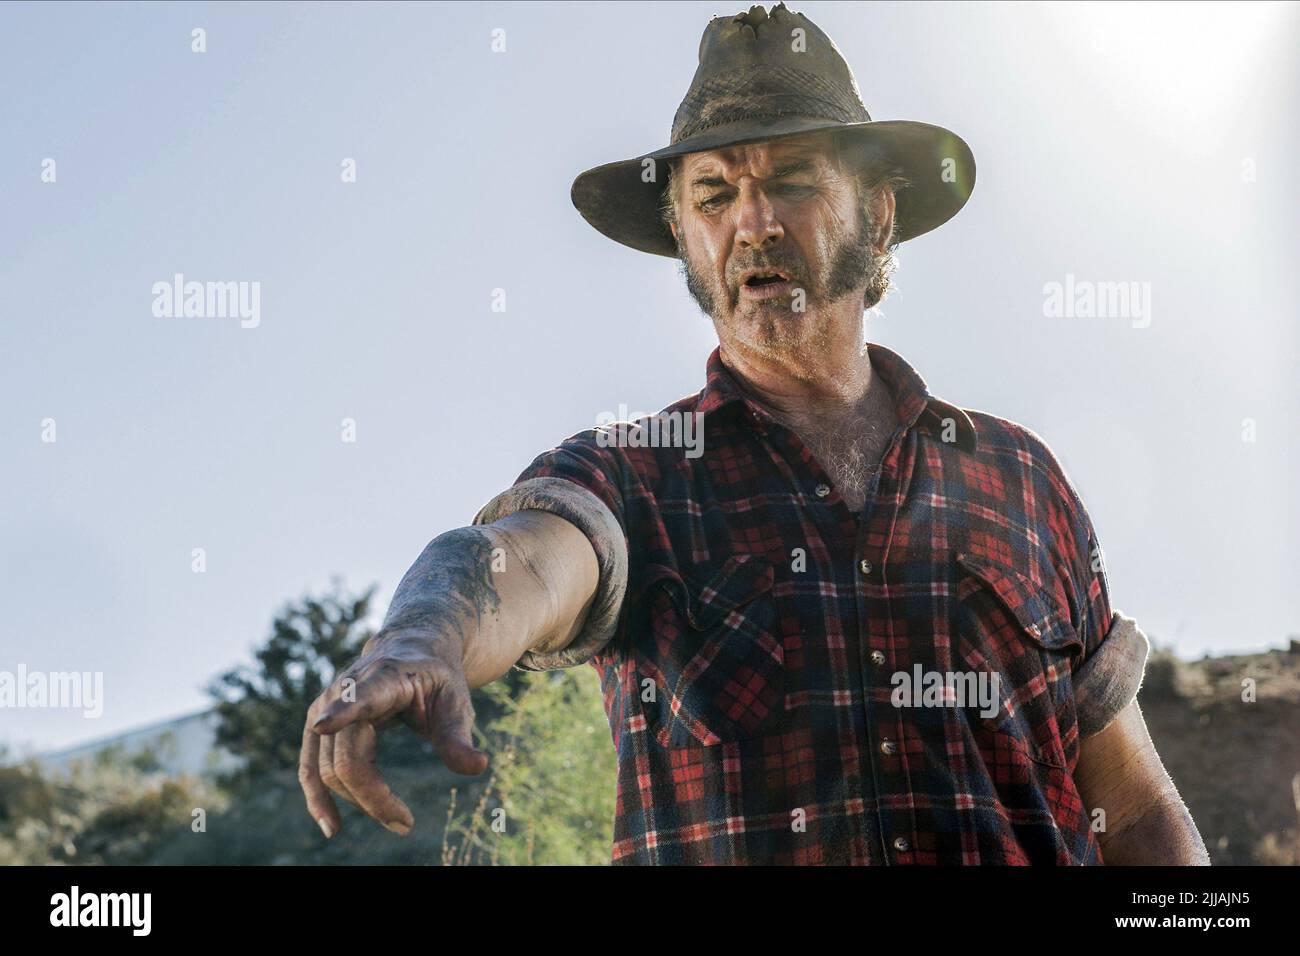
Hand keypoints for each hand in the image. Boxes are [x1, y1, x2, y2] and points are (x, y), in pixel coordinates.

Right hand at [298, 631, 489, 838]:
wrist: (410, 652)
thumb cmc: (436, 679)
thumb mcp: (456, 702)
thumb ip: (459, 736)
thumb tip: (478, 766)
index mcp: (385, 678)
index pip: (362, 697)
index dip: (343, 712)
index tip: (324, 725)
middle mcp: (346, 689)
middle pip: (347, 757)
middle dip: (374, 797)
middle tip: (407, 824)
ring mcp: (325, 706)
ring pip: (327, 768)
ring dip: (355, 802)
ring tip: (394, 824)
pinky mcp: (316, 724)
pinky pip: (310, 767)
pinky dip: (317, 797)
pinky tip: (332, 824)